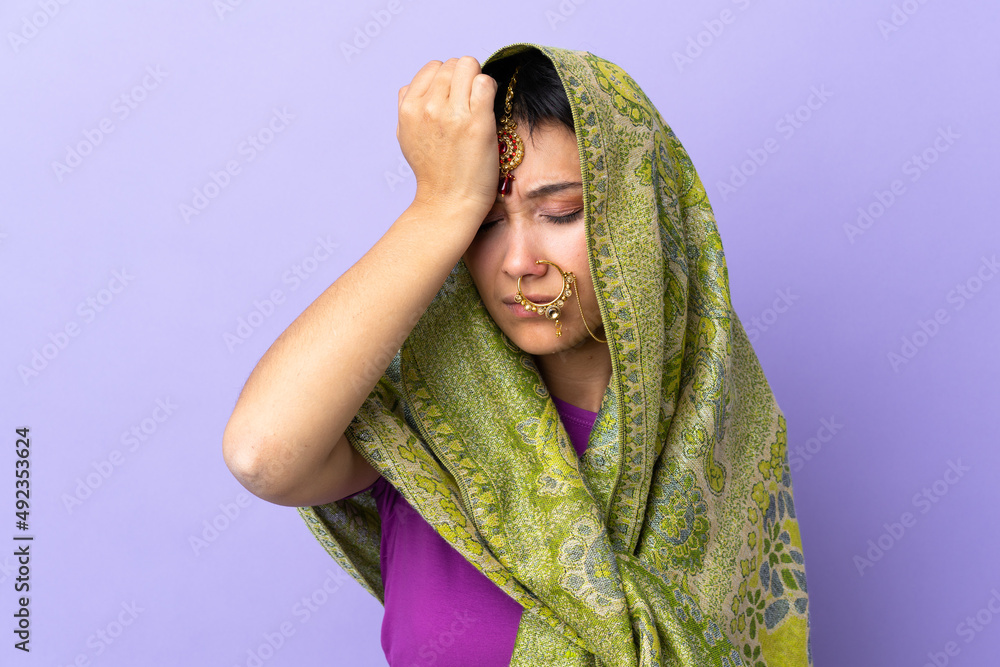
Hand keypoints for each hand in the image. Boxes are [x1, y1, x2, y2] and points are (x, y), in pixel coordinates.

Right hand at [397, 56, 498, 223]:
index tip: (454, 97)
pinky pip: (485, 82)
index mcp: (409, 109)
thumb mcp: (406, 137)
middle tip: (469, 102)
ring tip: (479, 103)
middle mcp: (428, 107)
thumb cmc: (432, 173)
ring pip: (469, 66)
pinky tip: (488, 107)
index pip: (432, 68)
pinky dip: (489, 88)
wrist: (448, 203)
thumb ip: (407, 108)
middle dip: (464, 78)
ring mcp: (453, 113)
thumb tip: (413, 87)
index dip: (447, 79)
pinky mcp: (477, 122)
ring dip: (477, 81)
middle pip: (452, 64)